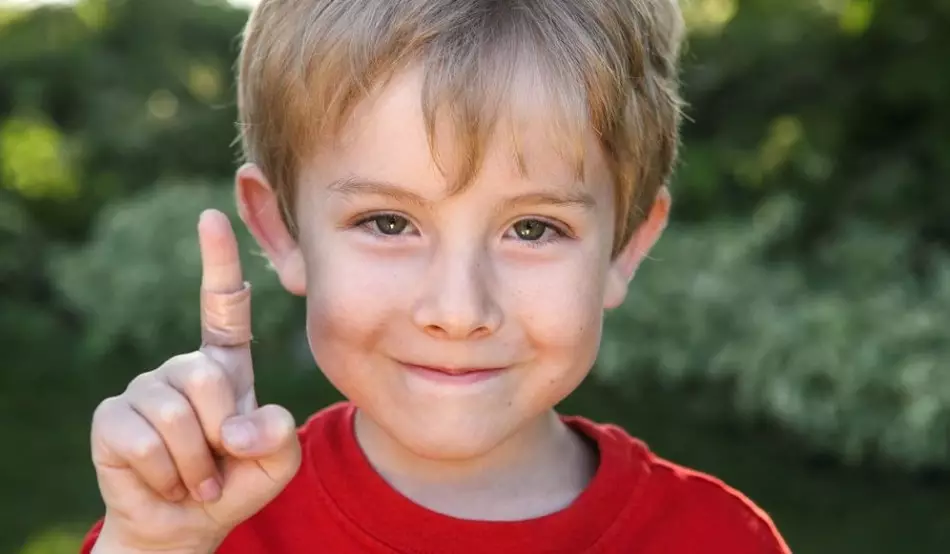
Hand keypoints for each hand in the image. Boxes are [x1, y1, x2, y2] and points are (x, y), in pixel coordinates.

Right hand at [89, 210, 300, 552]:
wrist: (188, 524)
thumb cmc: (235, 482)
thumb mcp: (278, 461)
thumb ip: (279, 435)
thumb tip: (236, 426)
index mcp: (225, 365)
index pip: (223, 306)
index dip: (218, 261)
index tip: (212, 215)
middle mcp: (182, 368)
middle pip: (208, 378)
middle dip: (222, 432)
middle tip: (220, 460)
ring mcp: (143, 389)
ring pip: (177, 416)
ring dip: (195, 464)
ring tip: (194, 476)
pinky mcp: (111, 418)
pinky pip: (146, 442)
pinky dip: (167, 475)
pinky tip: (166, 481)